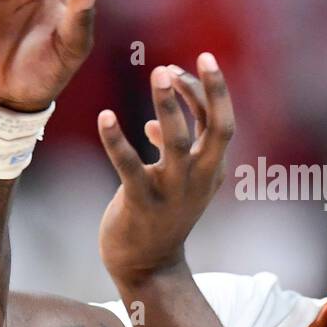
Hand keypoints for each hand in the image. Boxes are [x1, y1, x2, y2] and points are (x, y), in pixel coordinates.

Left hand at [97, 54, 234, 284]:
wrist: (148, 266)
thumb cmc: (161, 216)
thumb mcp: (176, 181)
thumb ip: (171, 149)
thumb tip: (155, 124)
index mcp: (212, 169)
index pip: (221, 121)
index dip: (212, 89)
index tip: (197, 60)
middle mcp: (199, 178)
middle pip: (216, 129)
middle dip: (203, 92)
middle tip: (182, 62)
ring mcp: (173, 191)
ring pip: (175, 140)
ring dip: (168, 104)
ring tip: (158, 72)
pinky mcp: (141, 203)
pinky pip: (129, 166)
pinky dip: (117, 140)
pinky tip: (105, 116)